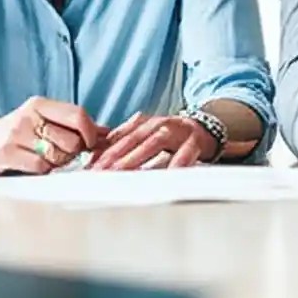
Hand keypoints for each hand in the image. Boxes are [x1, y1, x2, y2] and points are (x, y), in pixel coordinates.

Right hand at [0, 96, 101, 176]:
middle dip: (73, 153)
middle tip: (62, 155)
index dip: (90, 132)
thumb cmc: (17, 134)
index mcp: (40, 104)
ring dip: (57, 163)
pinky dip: (42, 171)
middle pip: (71, 140)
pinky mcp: (5, 154)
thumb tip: (107, 133)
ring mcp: (15, 135)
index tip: (90, 144)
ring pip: (57, 155)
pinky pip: (40, 167)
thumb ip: (72, 125)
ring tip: (46, 159)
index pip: (77, 115)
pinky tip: (32, 166)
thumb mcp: (42, 121)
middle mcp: (28, 116)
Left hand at [88, 112, 215, 170]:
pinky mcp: (195, 141)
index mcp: (145, 123)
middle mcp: (159, 124)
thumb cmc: (173, 135)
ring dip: (138, 158)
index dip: (104, 152)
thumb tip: (96, 158)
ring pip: (154, 143)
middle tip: (100, 172)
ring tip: (123, 172)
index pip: (121, 137)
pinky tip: (167, 174)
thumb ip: (125, 142)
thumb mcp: (148, 134)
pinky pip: (184, 153)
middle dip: (115, 157)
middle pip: (133, 140)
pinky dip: (176, 163)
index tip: (90, 167)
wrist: (206, 128)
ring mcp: (177, 131)